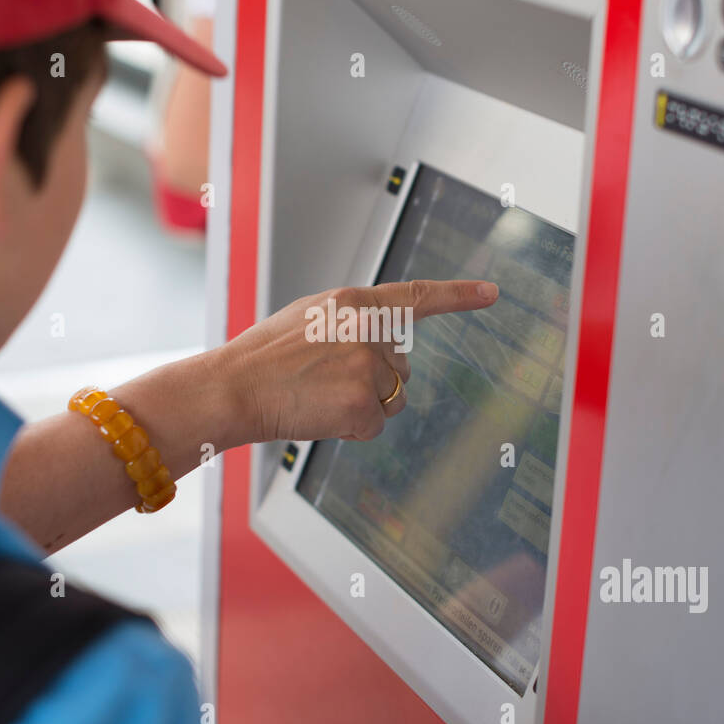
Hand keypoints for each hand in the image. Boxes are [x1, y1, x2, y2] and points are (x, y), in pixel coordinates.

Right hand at [217, 280, 498, 443]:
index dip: (457, 296)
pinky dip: (351, 429)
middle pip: (401, 366)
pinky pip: (374, 426)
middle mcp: (368, 329)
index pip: (415, 297)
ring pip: (392, 398)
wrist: (233, 388)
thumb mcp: (308, 318)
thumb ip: (350, 322)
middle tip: (323, 381)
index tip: (490, 294)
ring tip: (318, 397)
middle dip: (373, 380)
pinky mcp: (363, 402)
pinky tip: (320, 416)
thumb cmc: (262, 359)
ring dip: (363, 406)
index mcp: (352, 303)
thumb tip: (382, 339)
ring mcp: (367, 366)